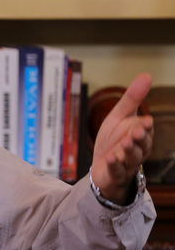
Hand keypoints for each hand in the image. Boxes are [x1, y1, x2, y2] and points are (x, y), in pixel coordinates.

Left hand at [91, 73, 154, 203]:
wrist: (101, 166)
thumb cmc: (113, 139)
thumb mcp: (120, 117)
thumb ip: (132, 99)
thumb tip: (147, 75)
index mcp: (140, 135)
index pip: (146, 129)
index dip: (145, 126)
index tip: (145, 120)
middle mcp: (137, 150)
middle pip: (142, 145)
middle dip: (140, 138)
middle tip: (137, 132)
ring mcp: (127, 163)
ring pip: (132, 158)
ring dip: (128, 151)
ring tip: (124, 143)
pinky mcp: (115, 174)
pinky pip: (117, 171)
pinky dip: (114, 165)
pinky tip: (110, 158)